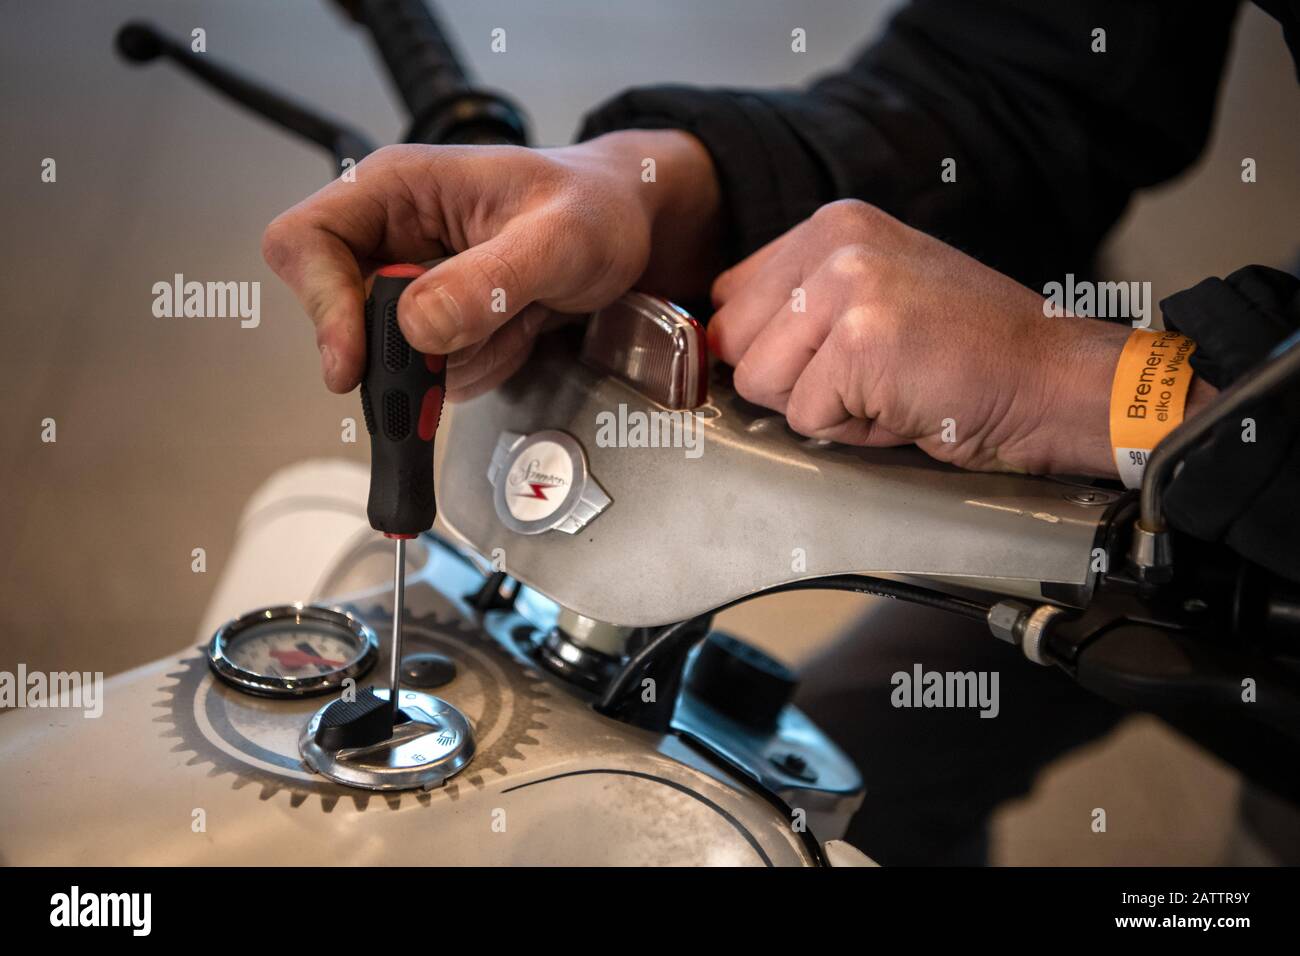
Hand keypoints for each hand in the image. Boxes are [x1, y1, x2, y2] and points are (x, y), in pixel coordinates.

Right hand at [262, 130, 719, 398]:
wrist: (631, 230)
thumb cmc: (596, 208)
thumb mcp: (557, 239)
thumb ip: (489, 280)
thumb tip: (418, 325)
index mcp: (396, 187)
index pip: (304, 244)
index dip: (321, 307)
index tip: (356, 363)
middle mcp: (391, 232)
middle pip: (343, 313)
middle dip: (413, 347)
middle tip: (483, 335)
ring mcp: (411, 281)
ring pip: (395, 356)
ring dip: (463, 357)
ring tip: (520, 317)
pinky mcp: (437, 322)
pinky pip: (433, 373)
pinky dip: (482, 365)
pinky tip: (519, 330)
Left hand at [710, 199, 1136, 475]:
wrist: (1051, 382)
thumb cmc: (965, 355)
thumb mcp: (872, 298)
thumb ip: (795, 306)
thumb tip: (712, 341)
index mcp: (831, 224)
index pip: (729, 298)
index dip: (772, 349)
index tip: (835, 357)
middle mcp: (834, 240)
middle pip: (734, 343)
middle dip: (791, 381)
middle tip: (868, 375)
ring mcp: (847, 284)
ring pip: (760, 381)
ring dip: (820, 408)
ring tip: (887, 387)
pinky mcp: (860, 340)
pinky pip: (804, 416)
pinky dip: (851, 431)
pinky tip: (903, 404)